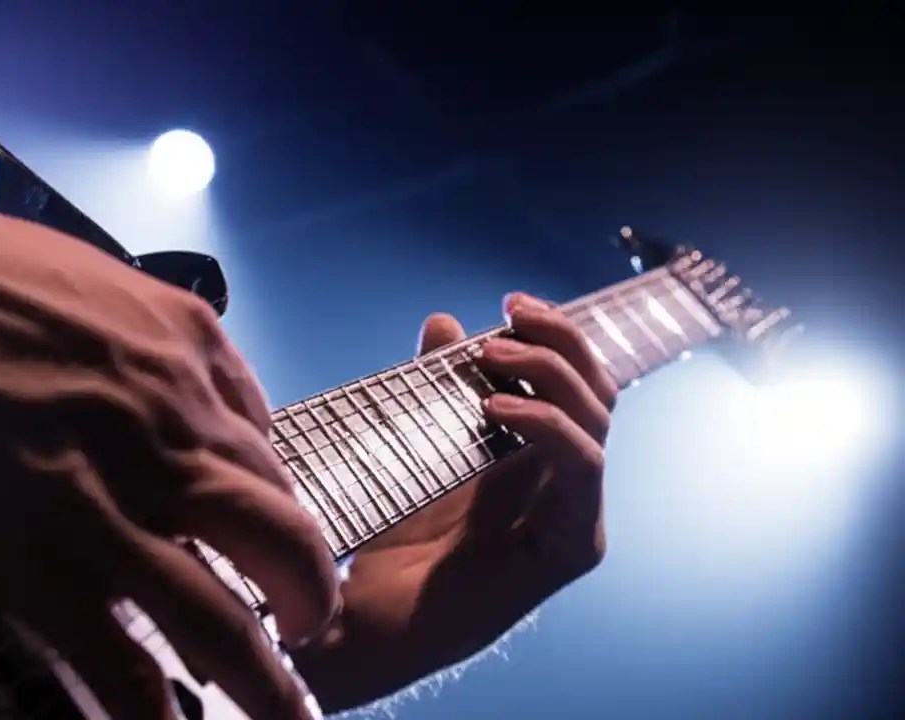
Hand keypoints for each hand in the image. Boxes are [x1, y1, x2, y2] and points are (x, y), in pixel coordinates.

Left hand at [294, 293, 616, 709]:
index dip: (553, 335)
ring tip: (490, 355)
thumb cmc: (392, 536)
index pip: (573, 382)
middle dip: (560, 341)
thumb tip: (444, 322)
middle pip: (597, 392)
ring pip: (597, 422)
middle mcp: (563, 483)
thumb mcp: (413, 443)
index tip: (509, 303)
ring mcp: (574, 516)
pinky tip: (497, 407)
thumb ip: (434, 386)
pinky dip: (547, 426)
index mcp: (536, 457)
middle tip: (509, 313)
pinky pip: (582, 469)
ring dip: (551, 374)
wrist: (366, 615)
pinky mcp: (571, 548)